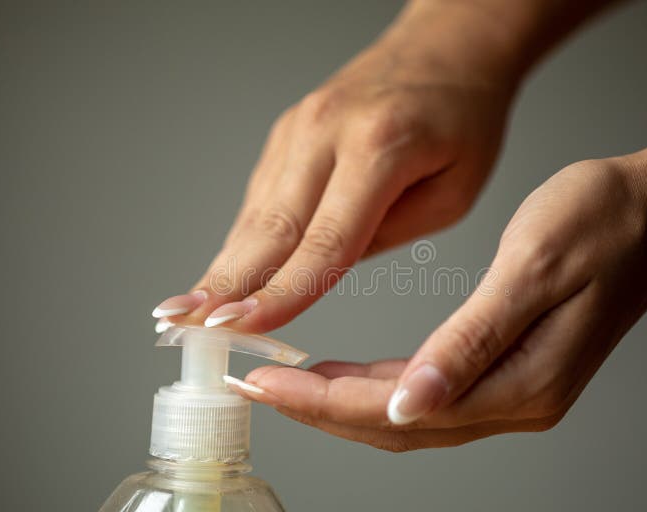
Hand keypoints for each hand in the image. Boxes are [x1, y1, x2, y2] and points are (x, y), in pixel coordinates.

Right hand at [151, 2, 524, 330]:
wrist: (447, 47)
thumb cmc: (462, 122)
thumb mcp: (452, 193)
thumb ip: (383, 234)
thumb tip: (317, 271)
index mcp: (379, 147)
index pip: (323, 239)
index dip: (280, 292)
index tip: (241, 329)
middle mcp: (326, 131)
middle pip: (270, 226)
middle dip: (225, 285)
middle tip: (183, 328)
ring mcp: (299, 126)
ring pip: (256, 214)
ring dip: (221, 267)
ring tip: (184, 313)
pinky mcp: (288, 131)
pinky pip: (262, 196)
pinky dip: (242, 241)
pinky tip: (222, 276)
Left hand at [226, 156, 646, 450]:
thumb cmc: (599, 225)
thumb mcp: (532, 271)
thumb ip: (470, 345)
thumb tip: (408, 405)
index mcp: (520, 383)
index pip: (398, 410)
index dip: (324, 401)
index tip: (265, 382)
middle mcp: (515, 400)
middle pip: (395, 423)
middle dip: (319, 407)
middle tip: (257, 383)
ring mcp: (512, 391)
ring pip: (405, 413)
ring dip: (341, 399)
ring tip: (286, 377)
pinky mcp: (507, 370)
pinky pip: (425, 390)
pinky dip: (375, 384)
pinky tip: (345, 371)